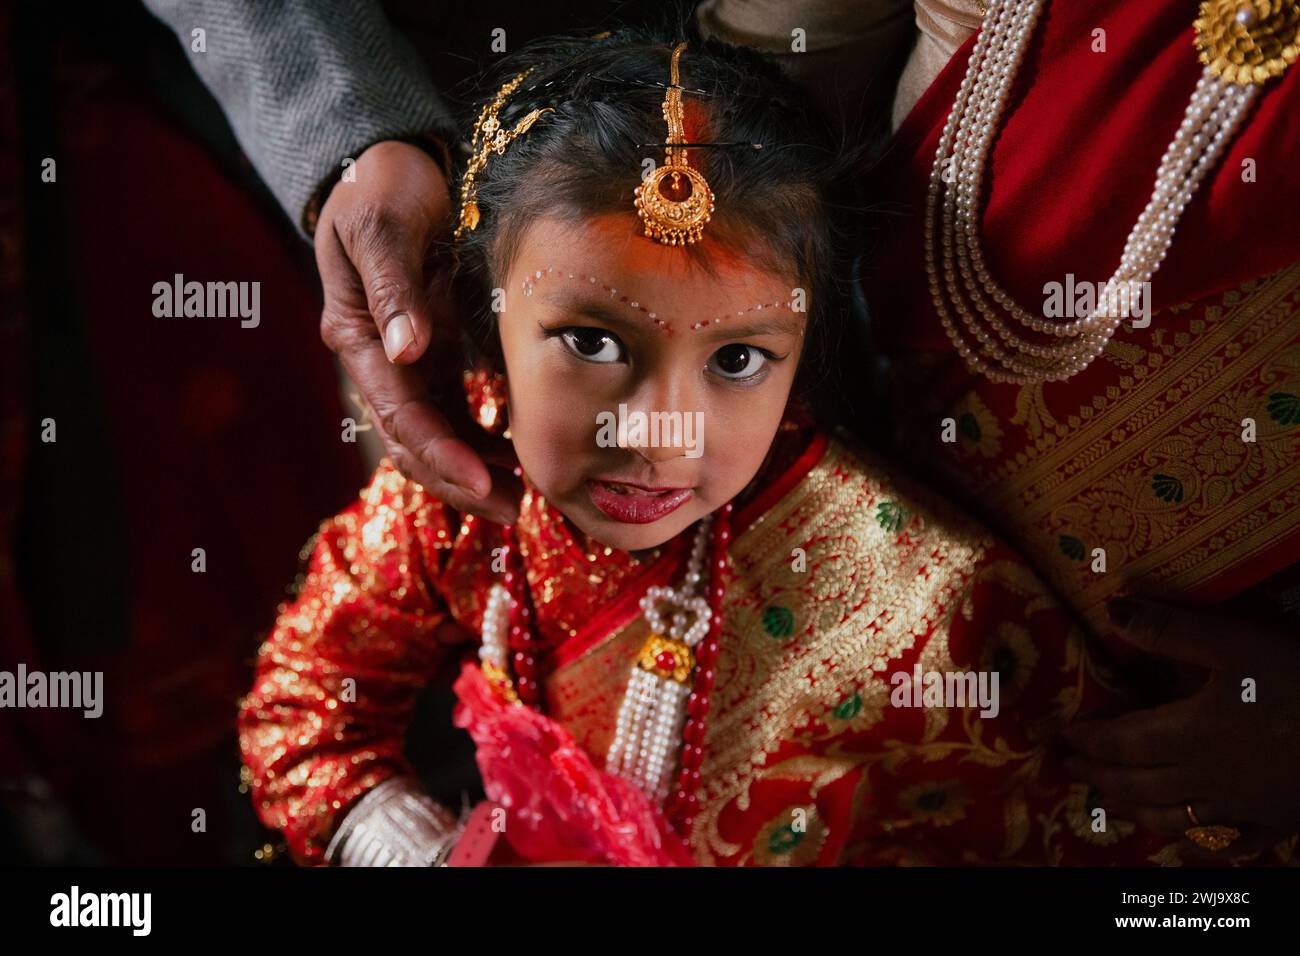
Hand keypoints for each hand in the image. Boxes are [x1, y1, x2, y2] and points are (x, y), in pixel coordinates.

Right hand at [314, 140, 519, 523]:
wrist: (393, 163)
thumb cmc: (382, 186)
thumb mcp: (381, 225)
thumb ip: (392, 287)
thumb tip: (406, 350)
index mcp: (358, 336)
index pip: (400, 412)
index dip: (440, 452)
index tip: (482, 480)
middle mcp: (379, 359)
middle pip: (414, 441)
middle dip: (458, 481)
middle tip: (512, 510)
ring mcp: (406, 361)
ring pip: (434, 436)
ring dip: (472, 470)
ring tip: (521, 498)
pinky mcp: (433, 354)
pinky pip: (453, 412)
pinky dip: (480, 440)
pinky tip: (513, 458)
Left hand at [1063, 597, 1299, 857]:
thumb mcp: (1235, 641)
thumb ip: (1169, 628)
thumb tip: (1112, 610)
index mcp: (1189, 735)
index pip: (1122, 742)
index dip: (1089, 740)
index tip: (1063, 737)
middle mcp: (1207, 779)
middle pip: (1139, 783)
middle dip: (1101, 775)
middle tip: (1072, 769)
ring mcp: (1244, 807)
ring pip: (1174, 818)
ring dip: (1136, 811)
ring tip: (1111, 805)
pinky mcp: (1279, 822)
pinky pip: (1230, 843)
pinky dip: (1200, 846)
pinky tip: (1187, 848)